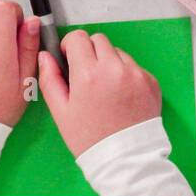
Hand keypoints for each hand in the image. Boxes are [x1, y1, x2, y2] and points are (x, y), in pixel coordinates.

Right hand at [39, 30, 161, 157]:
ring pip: (118, 52)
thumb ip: (50, 79)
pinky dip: (126, 75)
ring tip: (105, 90)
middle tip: (86, 75)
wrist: (125, 159)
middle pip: (99, 40)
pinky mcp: (150, 81)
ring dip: (109, 63)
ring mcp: (136, 73)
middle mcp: (115, 68)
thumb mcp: (61, 112)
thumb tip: (45, 56)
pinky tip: (120, 97)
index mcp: (89, 74)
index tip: (70, 58)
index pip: (78, 37)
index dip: (70, 46)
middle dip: (89, 52)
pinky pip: (134, 67)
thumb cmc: (91, 139)